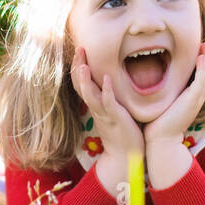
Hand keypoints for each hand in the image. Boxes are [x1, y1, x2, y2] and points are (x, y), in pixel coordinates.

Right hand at [70, 47, 143, 191]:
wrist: (126, 156)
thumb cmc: (122, 131)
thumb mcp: (112, 110)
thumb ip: (109, 96)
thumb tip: (109, 81)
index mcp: (95, 104)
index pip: (81, 83)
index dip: (78, 67)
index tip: (79, 50)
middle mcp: (96, 108)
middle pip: (81, 85)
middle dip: (79, 66)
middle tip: (79, 48)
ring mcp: (105, 114)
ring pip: (90, 95)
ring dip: (86, 79)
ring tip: (84, 63)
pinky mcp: (116, 119)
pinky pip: (108, 104)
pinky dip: (106, 91)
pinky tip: (107, 78)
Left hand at [142, 41, 204, 149]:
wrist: (161, 139)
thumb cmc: (160, 123)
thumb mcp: (167, 104)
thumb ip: (169, 94)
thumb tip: (161, 85)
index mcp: (192, 98)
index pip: (204, 78)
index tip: (200, 51)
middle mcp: (197, 98)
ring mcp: (196, 99)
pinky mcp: (192, 100)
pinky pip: (202, 81)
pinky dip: (203, 68)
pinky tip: (200, 58)